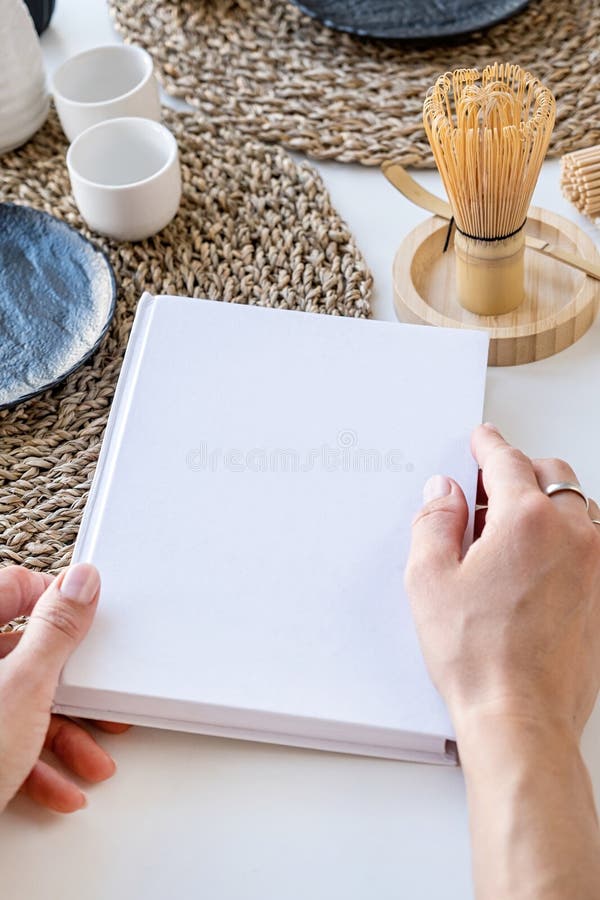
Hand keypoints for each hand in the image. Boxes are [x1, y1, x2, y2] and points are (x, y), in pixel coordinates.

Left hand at [0, 564, 128, 813]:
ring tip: (90, 758)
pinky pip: (7, 740)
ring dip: (62, 734)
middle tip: (96, 693)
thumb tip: (80, 582)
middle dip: (70, 686)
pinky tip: (60, 786)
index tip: (87, 618)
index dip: (55, 599)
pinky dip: (37, 764)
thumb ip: (56, 629)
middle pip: (25, 653)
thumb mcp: (25, 686)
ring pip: (20, 702)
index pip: (14, 586)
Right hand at [405, 422, 599, 742]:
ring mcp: (596, 565)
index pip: (507, 461)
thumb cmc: (478, 657)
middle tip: (485, 486)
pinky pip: (591, 541)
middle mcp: (572, 534)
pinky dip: (565, 533)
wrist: (521, 716)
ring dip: (545, 500)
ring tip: (507, 526)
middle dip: (518, 469)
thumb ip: (434, 522)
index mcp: (526, 521)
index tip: (481, 439)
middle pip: (551, 474)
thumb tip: (443, 493)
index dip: (488, 445)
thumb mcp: (429, 580)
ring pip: (578, 505)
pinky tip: (534, 560)